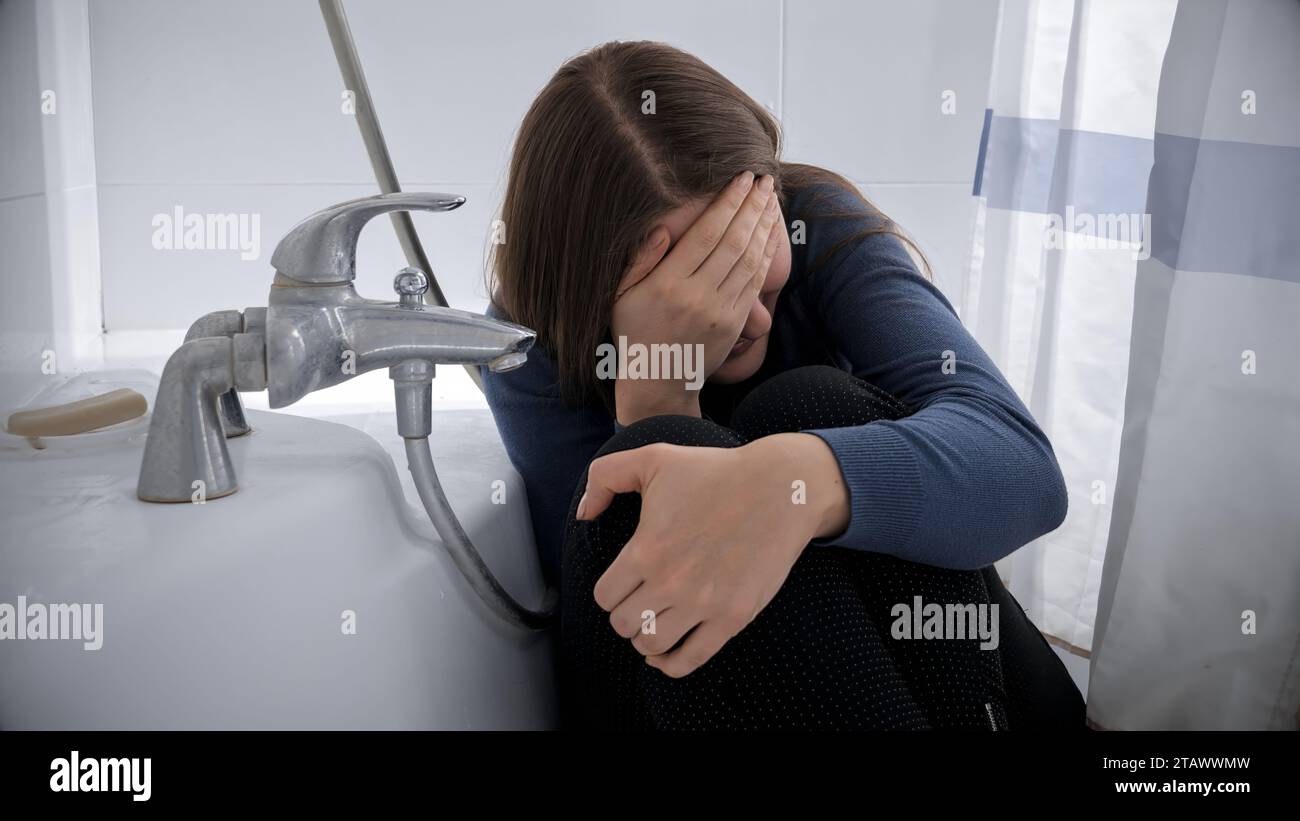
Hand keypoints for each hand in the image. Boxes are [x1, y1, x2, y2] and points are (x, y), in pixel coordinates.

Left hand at [575, 432, 850, 677]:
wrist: (781, 488)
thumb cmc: (716, 471)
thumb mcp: (653, 457)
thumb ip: (605, 477)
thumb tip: (583, 515)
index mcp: (646, 549)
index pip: (605, 597)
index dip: (611, 591)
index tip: (625, 583)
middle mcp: (671, 582)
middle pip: (624, 624)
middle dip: (626, 615)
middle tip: (641, 601)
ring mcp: (704, 603)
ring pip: (651, 645)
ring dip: (647, 637)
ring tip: (656, 620)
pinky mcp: (733, 617)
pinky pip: (690, 660)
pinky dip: (671, 663)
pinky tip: (667, 653)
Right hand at [611, 171, 783, 424]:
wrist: (658, 381)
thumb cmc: (635, 332)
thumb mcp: (621, 295)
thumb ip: (640, 260)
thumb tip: (663, 227)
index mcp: (669, 284)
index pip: (707, 234)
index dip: (728, 203)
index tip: (742, 179)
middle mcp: (698, 296)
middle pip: (734, 241)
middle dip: (752, 207)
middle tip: (764, 180)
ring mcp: (720, 311)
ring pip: (749, 260)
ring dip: (764, 226)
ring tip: (771, 200)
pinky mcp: (734, 324)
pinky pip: (754, 282)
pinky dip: (765, 255)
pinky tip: (769, 235)